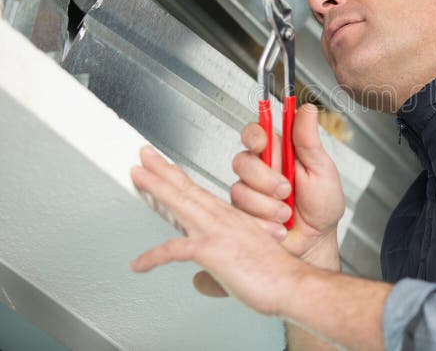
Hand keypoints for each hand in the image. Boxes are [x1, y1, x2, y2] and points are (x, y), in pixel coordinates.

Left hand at [130, 146, 303, 314]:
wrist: (292, 284)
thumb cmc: (275, 274)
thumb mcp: (245, 258)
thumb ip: (220, 261)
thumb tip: (199, 279)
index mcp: (231, 218)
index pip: (198, 191)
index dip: (178, 177)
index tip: (163, 166)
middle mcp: (223, 219)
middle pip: (187, 189)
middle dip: (162, 169)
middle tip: (144, 155)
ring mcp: (218, 232)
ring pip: (181, 202)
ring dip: (157, 187)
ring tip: (138, 175)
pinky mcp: (213, 250)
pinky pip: (175, 250)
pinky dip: (153, 257)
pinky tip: (139, 264)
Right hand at [232, 103, 344, 263]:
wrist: (316, 242)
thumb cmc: (322, 206)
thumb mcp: (322, 170)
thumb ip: (309, 141)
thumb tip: (306, 110)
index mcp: (278, 153)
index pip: (255, 133)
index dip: (253, 136)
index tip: (262, 144)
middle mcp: (260, 171)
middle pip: (242, 162)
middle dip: (265, 179)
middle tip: (286, 190)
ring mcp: (250, 194)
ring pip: (241, 191)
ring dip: (268, 206)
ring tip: (286, 213)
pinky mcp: (243, 217)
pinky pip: (242, 216)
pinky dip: (265, 224)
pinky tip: (279, 226)